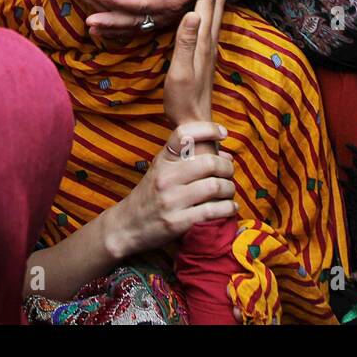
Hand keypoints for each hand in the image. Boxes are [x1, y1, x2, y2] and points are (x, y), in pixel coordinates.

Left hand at [84, 0, 234, 34]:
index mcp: (173, 1)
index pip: (143, 2)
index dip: (122, 0)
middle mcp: (167, 15)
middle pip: (136, 20)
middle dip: (111, 21)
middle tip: (89, 20)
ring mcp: (163, 20)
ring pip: (135, 27)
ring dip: (113, 28)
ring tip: (91, 28)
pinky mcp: (160, 21)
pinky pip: (139, 29)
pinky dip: (121, 31)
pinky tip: (105, 31)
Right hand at [105, 121, 236, 258]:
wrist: (126, 226)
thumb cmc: (149, 196)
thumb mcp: (161, 171)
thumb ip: (188, 160)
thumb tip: (225, 155)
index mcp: (162, 161)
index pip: (185, 134)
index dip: (208, 129)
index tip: (223, 133)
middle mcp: (165, 178)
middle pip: (208, 162)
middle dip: (227, 167)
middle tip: (229, 173)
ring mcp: (171, 201)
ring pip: (214, 187)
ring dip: (229, 189)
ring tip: (229, 191)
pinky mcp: (176, 223)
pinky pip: (211, 211)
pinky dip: (227, 208)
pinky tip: (230, 207)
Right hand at [162, 0, 225, 126]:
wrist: (194, 121)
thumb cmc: (183, 98)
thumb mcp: (180, 71)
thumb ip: (185, 42)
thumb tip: (192, 12)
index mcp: (203, 37)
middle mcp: (209, 37)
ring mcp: (207, 43)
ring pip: (214, 6)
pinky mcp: (203, 50)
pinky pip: (208, 16)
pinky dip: (207, 0)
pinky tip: (203, 0)